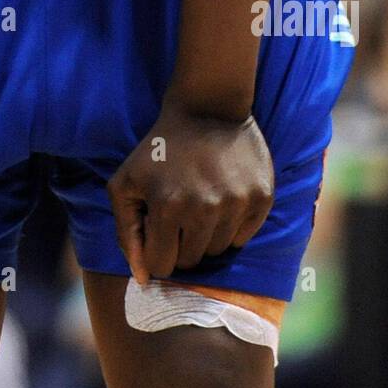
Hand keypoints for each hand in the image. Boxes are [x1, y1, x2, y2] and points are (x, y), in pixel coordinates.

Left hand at [107, 93, 274, 283]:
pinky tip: (222, 196)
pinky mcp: (261, 197)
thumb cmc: (160, 149)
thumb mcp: (125, 184)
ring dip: (206, 234)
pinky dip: (231, 225)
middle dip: (181, 243)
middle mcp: (205, 210)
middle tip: (180, 211)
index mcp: (168, 208)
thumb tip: (143, 279)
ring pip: (218, 251)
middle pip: (192, 261)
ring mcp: (237, 204)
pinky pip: (243, 237)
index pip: (162, 265)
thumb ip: (126, 233)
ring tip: (200, 200)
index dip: (156, 250)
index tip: (158, 229)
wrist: (206, 107)